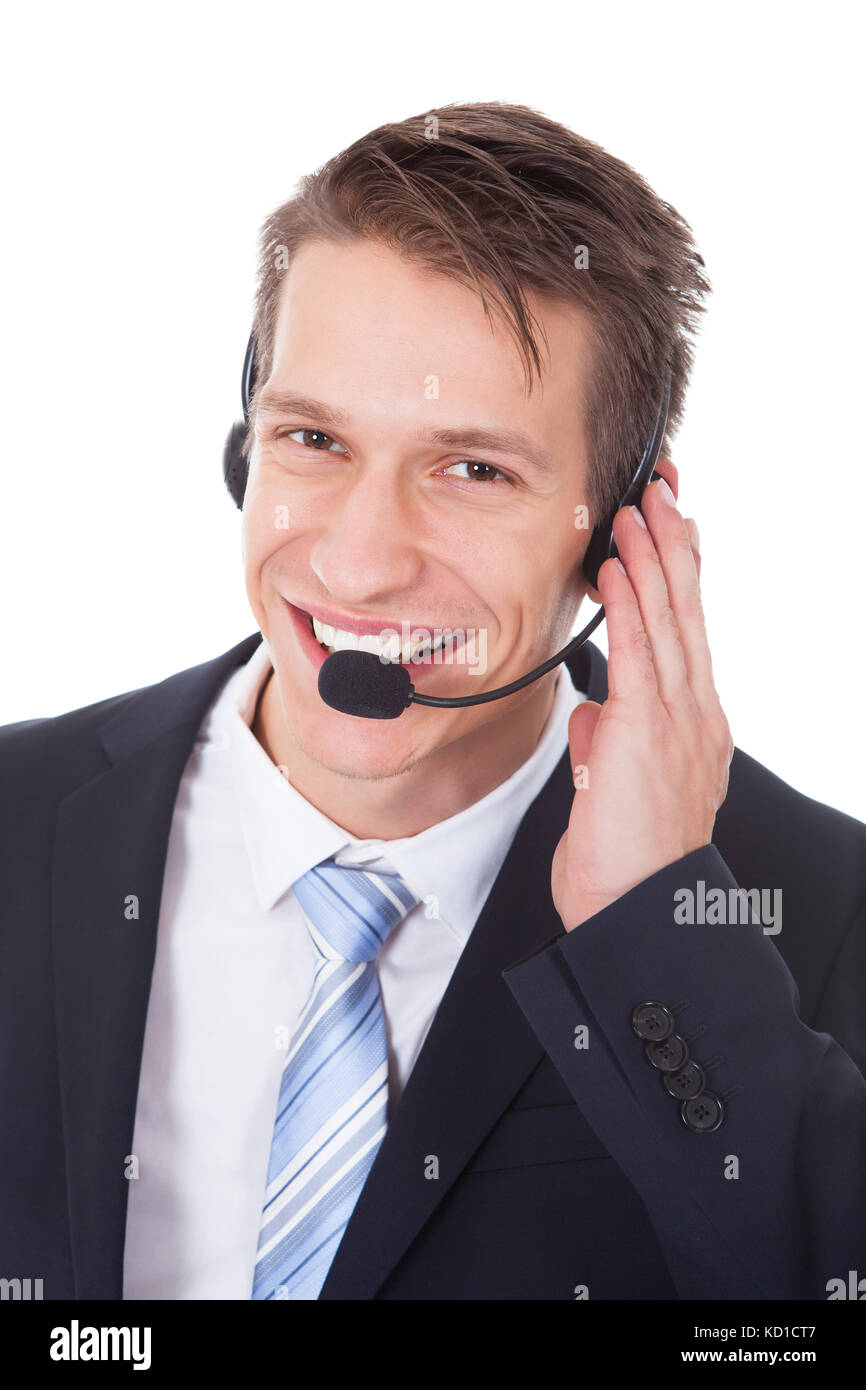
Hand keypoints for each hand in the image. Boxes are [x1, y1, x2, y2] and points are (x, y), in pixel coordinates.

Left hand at [551, 462, 732, 930]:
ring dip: (653, 557)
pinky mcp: (646, 728)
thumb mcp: (610, 796)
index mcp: (690, 731)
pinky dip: (630, 600)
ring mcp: (676, 720)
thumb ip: (605, 748)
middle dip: (675, 549)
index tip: (672, 539)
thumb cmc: (627, 867)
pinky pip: (638, 649)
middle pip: (686, 615)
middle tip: (666, 495)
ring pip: (668, 620)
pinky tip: (621, 562)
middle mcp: (694, 716)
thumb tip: (590, 718)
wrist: (640, 914)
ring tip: (643, 505)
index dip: (677, 584)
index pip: (684, 640)